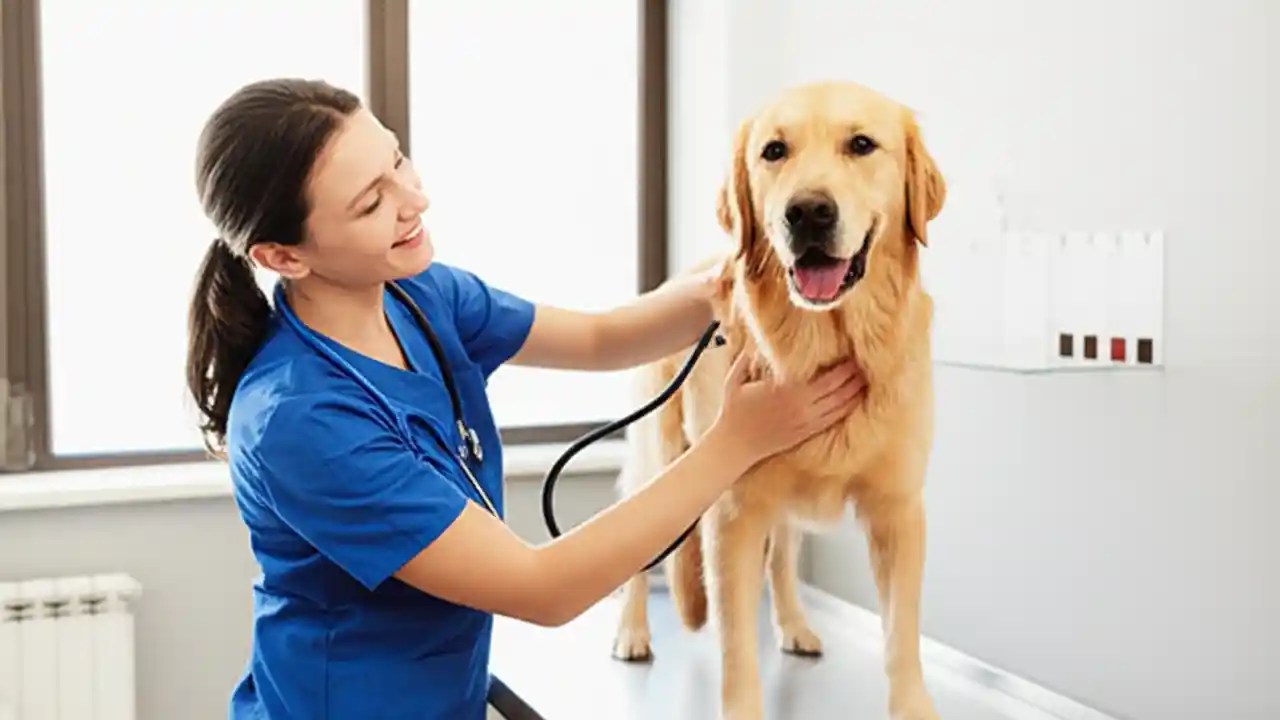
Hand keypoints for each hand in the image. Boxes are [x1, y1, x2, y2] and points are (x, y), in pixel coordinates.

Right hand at [712, 353, 864, 467]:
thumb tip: (759, 339)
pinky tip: (856, 400)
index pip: (826, 377)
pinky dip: (848, 409)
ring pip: (841, 406)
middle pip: (840, 390)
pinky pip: (834, 420)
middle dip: (855, 376)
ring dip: (856, 392)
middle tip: (867, 362)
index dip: (844, 366)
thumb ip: (748, 357)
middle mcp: (802, 407)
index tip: (853, 351)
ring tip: (868, 379)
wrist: (735, 444)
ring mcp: (806, 422)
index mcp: (788, 391)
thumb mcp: (736, 378)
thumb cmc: (734, 409)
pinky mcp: (807, 433)